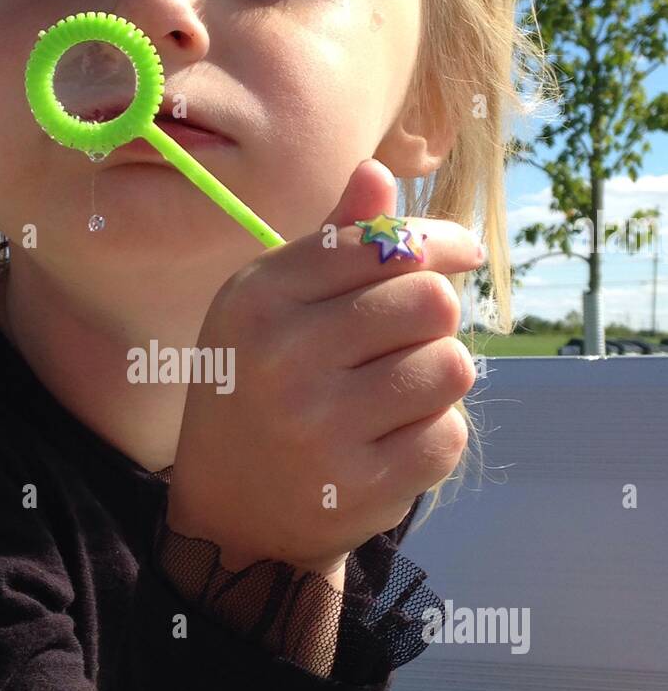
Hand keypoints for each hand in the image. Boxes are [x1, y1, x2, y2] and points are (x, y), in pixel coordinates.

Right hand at [168, 158, 481, 576]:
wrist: (231, 517)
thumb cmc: (256, 392)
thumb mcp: (268, 309)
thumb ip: (329, 243)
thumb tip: (380, 172)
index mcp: (259, 299)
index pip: (385, 246)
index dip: (440, 244)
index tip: (458, 255)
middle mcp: (284, 359)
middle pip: (430, 301)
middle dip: (433, 319)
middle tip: (405, 341)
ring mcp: (321, 428)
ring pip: (451, 367)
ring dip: (435, 377)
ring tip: (393, 395)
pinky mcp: (359, 487)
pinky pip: (448, 434)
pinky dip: (432, 435)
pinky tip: (389, 442)